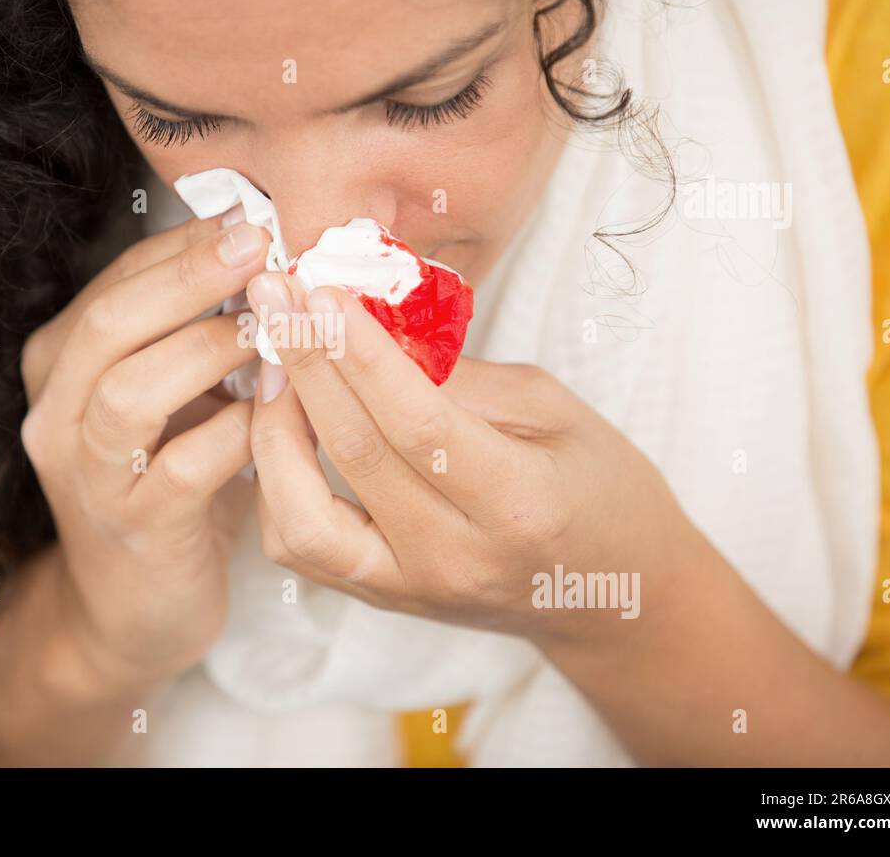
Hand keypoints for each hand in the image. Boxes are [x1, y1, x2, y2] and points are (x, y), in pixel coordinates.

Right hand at [20, 210, 268, 691]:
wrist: (131, 610)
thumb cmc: (164, 485)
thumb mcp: (167, 400)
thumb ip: (191, 334)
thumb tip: (260, 255)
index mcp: (61, 367)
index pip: (113, 284)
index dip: (182, 247)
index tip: (250, 218)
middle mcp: (57, 414)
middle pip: (110, 323)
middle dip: (190, 276)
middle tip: (261, 245)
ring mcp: (89, 475)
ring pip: (129, 391)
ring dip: (209, 349)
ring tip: (271, 329)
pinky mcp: (135, 528)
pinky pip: (185, 467)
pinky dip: (237, 430)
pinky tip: (275, 407)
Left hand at [244, 271, 697, 646]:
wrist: (617, 599)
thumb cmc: (603, 492)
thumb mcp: (556, 412)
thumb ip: (463, 378)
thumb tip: (372, 331)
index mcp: (519, 503)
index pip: (418, 420)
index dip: (358, 351)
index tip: (318, 289)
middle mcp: (456, 557)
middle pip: (355, 453)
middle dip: (304, 361)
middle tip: (272, 296)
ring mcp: (413, 587)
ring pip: (303, 518)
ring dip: (274, 430)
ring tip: (273, 363)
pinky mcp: (384, 598)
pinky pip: (303, 546)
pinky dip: (278, 483)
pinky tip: (285, 426)